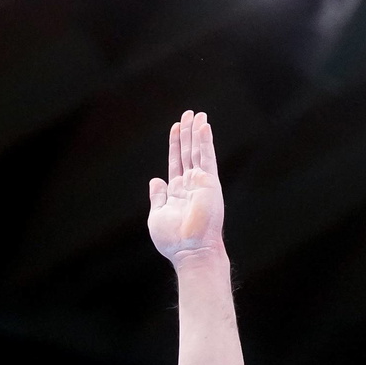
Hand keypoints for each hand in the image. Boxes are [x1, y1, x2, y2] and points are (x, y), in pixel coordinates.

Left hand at [147, 109, 224, 262]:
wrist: (190, 250)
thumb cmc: (172, 239)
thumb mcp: (158, 215)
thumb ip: (158, 196)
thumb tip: (156, 180)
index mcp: (177, 192)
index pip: (176, 162)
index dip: (175, 144)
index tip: (176, 127)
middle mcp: (190, 185)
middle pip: (188, 152)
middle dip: (187, 133)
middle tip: (188, 113)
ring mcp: (201, 183)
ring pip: (198, 151)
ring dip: (197, 132)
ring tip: (197, 114)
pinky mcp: (210, 183)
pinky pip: (207, 158)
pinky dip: (206, 141)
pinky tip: (204, 126)